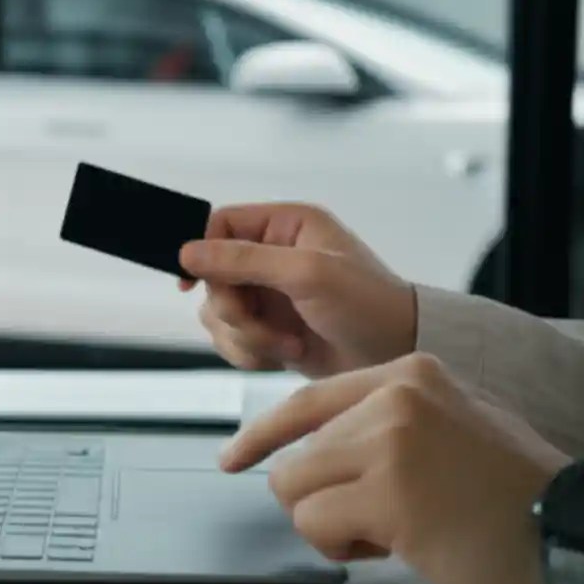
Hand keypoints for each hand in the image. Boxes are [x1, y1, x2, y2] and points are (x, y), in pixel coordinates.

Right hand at [178, 203, 416, 377]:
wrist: (397, 357)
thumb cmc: (366, 304)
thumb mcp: (307, 273)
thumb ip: (244, 260)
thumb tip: (185, 253)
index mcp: (284, 226)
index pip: (219, 226)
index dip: (200, 253)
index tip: (191, 284)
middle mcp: (271, 256)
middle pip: (212, 277)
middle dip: (233, 310)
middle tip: (259, 327)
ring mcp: (268, 295)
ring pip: (217, 314)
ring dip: (244, 336)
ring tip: (285, 345)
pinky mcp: (268, 329)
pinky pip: (231, 340)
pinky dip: (251, 354)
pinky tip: (284, 355)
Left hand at [221, 353, 570, 583]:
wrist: (569, 529)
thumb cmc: (513, 492)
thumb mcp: (451, 425)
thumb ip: (384, 423)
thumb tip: (315, 448)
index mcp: (410, 373)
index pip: (307, 400)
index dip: (263, 434)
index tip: (233, 457)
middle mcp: (396, 397)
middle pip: (296, 455)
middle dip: (321, 500)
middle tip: (378, 519)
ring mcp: (389, 441)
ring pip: (293, 489)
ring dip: (331, 524)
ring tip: (391, 529)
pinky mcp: (386, 492)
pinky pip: (312, 524)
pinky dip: (341, 547)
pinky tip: (395, 545)